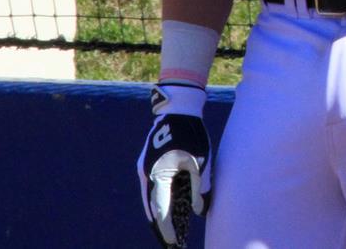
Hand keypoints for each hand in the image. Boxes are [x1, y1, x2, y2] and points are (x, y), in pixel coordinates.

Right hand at [136, 85, 211, 245]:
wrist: (178, 109)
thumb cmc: (191, 135)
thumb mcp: (200, 162)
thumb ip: (199, 188)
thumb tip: (198, 210)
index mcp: (158, 175)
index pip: (160, 209)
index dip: (165, 228)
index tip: (172, 242)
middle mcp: (147, 173)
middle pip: (152, 206)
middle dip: (160, 225)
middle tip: (171, 241)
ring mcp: (145, 167)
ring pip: (152, 196)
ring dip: (160, 212)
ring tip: (172, 228)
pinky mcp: (150, 162)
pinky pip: (154, 186)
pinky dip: (161, 198)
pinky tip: (172, 206)